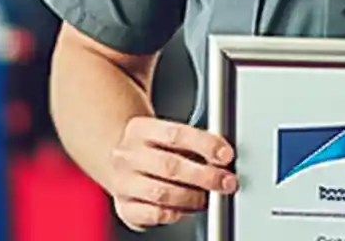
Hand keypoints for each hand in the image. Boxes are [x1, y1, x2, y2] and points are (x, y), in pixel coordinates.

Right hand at [109, 116, 238, 230]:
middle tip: (226, 182)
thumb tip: (222, 157)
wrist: (118, 162)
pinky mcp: (124, 207)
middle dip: (205, 176)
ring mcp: (122, 182)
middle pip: (170, 166)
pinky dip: (173, 214)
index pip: (175, 134)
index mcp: (140, 129)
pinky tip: (185, 209)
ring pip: (161, 193)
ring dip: (192, 198)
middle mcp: (127, 155)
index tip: (226, 154)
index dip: (205, 144)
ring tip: (207, 198)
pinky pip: (152, 215)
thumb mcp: (166, 134)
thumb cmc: (153, 149)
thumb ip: (192, 143)